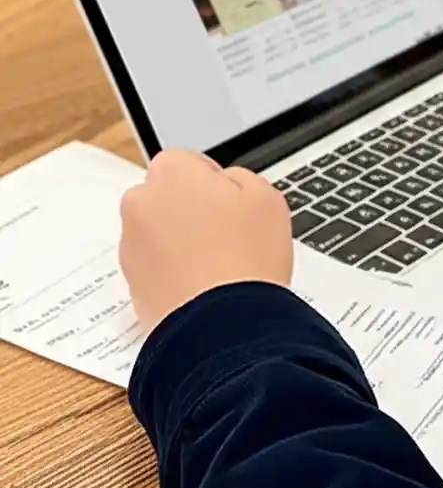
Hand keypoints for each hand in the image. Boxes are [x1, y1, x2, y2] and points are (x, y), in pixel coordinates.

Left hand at [119, 150, 292, 330]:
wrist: (223, 324)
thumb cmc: (247, 258)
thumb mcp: (267, 197)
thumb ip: (241, 177)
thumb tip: (226, 183)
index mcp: (172, 172)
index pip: (189, 162)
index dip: (216, 183)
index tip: (233, 205)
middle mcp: (141, 203)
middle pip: (169, 197)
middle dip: (192, 210)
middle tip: (228, 235)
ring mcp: (132, 244)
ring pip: (159, 233)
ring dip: (182, 242)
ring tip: (219, 267)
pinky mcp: (130, 282)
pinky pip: (155, 267)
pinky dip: (174, 273)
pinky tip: (204, 286)